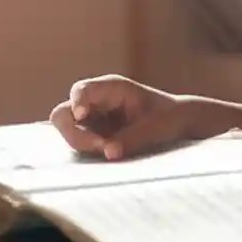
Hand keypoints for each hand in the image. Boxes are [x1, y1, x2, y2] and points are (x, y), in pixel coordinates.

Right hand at [50, 74, 188, 159]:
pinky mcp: (93, 134)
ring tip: (110, 151)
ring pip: (68, 131)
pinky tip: (108, 152)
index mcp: (111, 88)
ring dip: (83, 143)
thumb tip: (108, 153)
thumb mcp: (155, 126)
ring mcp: (92, 118)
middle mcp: (96, 101)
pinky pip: (79, 142)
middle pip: (63, 113)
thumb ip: (132, 138)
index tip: (82, 116)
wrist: (177, 123)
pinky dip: (88, 150)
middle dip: (74, 132)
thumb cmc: (168, 117)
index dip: (77, 102)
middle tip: (99, 146)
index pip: (82, 90)